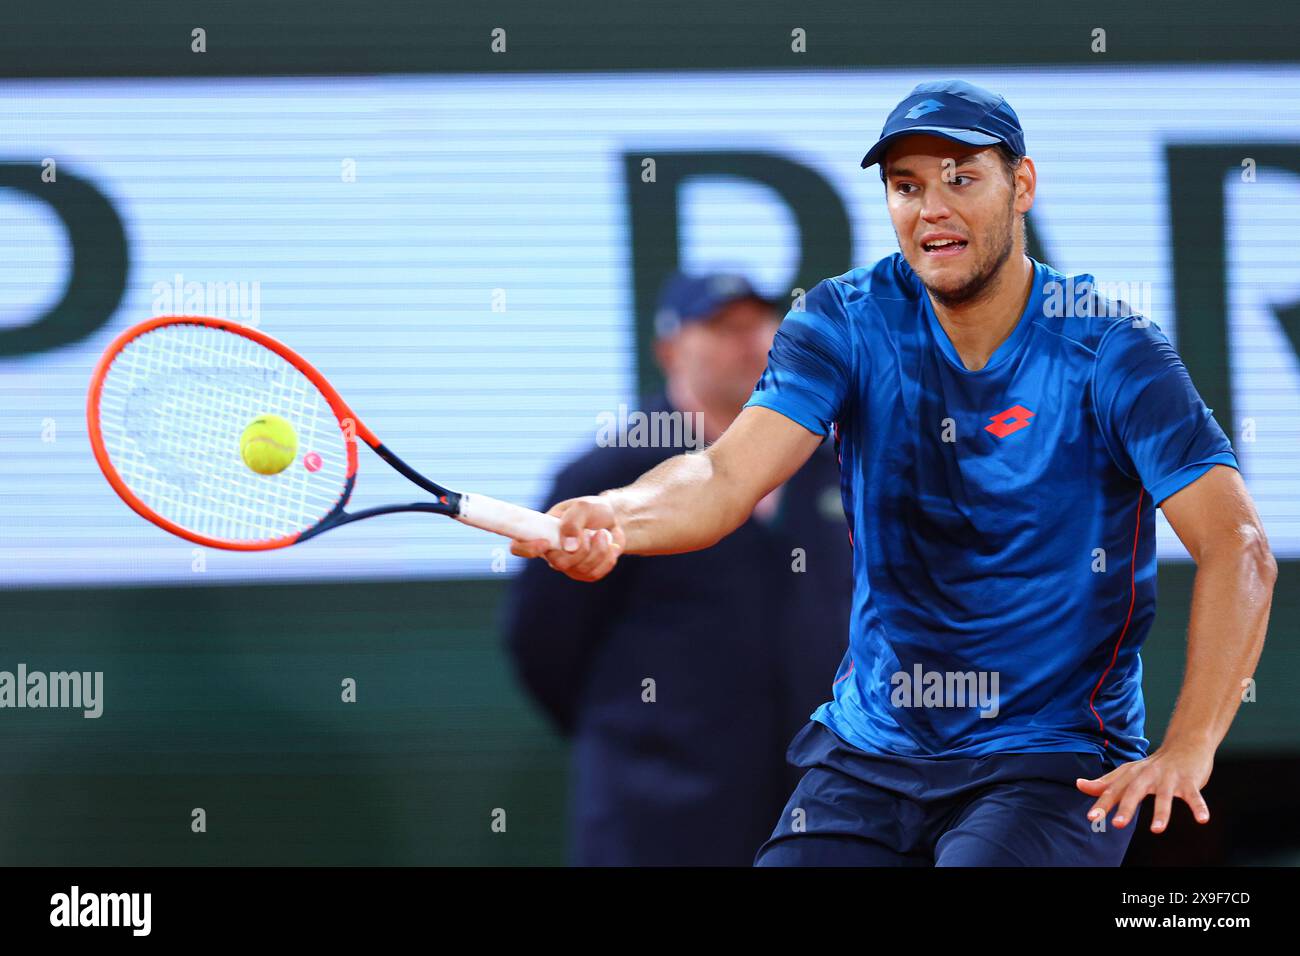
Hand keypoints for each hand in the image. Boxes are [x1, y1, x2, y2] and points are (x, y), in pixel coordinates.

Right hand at [510, 495, 625, 581]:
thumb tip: (569, 547)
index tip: (545, 543)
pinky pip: (594, 574)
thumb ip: (572, 522)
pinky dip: (607, 558)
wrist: (614, 520)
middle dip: (581, 548)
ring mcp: (568, 566)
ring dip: (598, 550)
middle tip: (590, 532)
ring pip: (580, 569)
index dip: (527, 549)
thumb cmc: (592, 511)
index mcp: (542, 533)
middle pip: (557, 563)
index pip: (519, 547)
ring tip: (602, 534)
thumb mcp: (583, 507)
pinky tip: (608, 547)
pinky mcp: (585, 574)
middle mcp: (551, 553)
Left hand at [1076, 743, 1213, 832]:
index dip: (1102, 804)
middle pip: (1135, 792)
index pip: (1114, 791)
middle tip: (1117, 825)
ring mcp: (1169, 778)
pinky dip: (1198, 807)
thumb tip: (1079, 785)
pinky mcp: (1189, 781)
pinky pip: (1194, 796)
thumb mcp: (1127, 773)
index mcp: (1131, 776)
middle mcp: (1148, 776)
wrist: (1185, 745)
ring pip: (1165, 797)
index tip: (1091, 818)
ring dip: (1161, 813)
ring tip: (1156, 830)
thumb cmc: (1153, 766)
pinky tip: (1202, 819)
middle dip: (1126, 808)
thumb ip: (1105, 783)